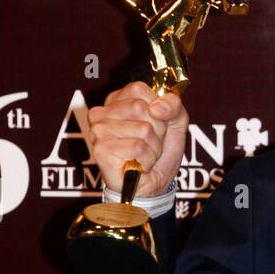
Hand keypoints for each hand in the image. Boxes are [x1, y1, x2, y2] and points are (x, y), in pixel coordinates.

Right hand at [87, 80, 188, 197]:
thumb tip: (157, 107)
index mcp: (117, 100)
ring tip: (144, 155)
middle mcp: (102, 113)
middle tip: (150, 144)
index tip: (156, 123)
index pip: (139, 88)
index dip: (157, 108)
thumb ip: (173, 105)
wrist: (155, 185)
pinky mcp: (101, 150)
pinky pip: (137, 147)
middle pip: (141, 108)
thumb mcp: (176, 122)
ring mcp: (98, 131)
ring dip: (153, 148)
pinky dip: (147, 160)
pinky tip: (139, 165)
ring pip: (143, 129)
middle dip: (157, 131)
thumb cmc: (160, 152)